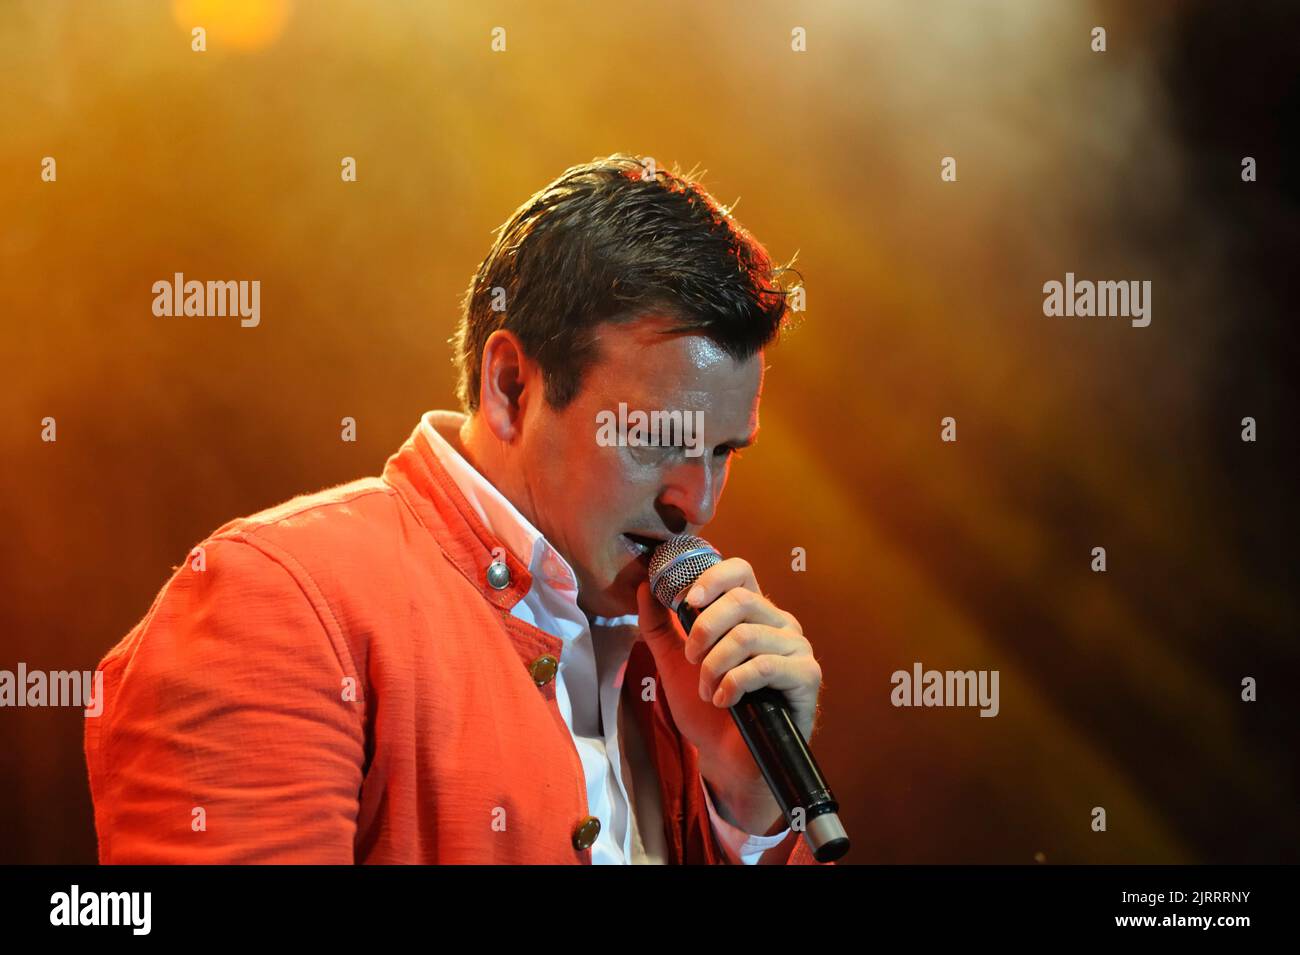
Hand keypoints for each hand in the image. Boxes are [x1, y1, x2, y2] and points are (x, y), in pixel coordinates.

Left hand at [635, 557, 821, 834]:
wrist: (725, 758)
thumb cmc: (706, 709)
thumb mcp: (674, 662)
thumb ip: (659, 625)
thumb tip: (645, 585)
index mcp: (752, 613)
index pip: (740, 571)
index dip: (712, 578)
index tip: (686, 601)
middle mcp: (779, 623)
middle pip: (741, 600)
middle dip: (703, 631)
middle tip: (690, 659)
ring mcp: (796, 648)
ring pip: (747, 635)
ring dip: (714, 666)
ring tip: (706, 690)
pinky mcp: (806, 676)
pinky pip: (765, 666)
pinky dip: (733, 684)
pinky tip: (724, 700)